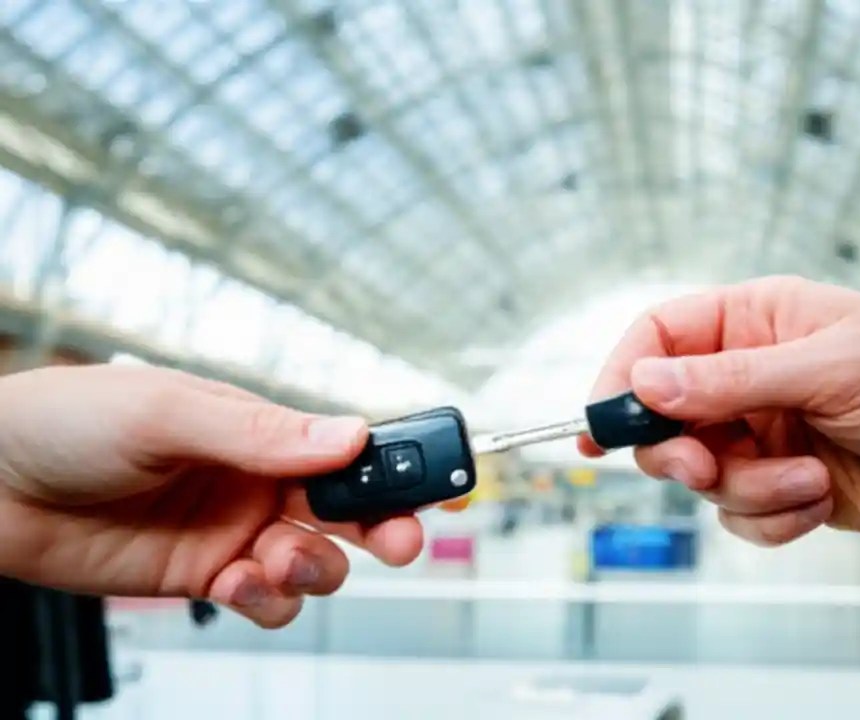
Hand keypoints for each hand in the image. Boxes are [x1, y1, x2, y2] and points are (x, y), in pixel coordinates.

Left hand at [0, 363, 454, 626]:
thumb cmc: (69, 421)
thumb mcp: (169, 412)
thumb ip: (261, 432)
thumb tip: (348, 434)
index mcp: (265, 430)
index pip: (353, 445)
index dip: (403, 464)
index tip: (443, 482)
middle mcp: (261, 481)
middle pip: (354, 509)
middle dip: (387, 527)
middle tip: (401, 540)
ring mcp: (236, 532)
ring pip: (319, 562)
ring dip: (318, 567)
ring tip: (277, 557)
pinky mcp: (206, 578)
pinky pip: (267, 600)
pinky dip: (270, 599)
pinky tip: (240, 581)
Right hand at [580, 276, 859, 545]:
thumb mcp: (831, 370)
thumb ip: (733, 379)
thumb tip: (644, 384)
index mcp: (756, 319)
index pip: (659, 335)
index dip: (622, 375)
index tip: (605, 425)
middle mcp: (747, 374)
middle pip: (663, 415)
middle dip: (681, 452)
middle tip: (707, 470)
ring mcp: (760, 432)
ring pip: (700, 475)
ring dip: (750, 490)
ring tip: (810, 482)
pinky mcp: (779, 484)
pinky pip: (737, 514)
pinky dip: (774, 518)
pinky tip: (821, 500)